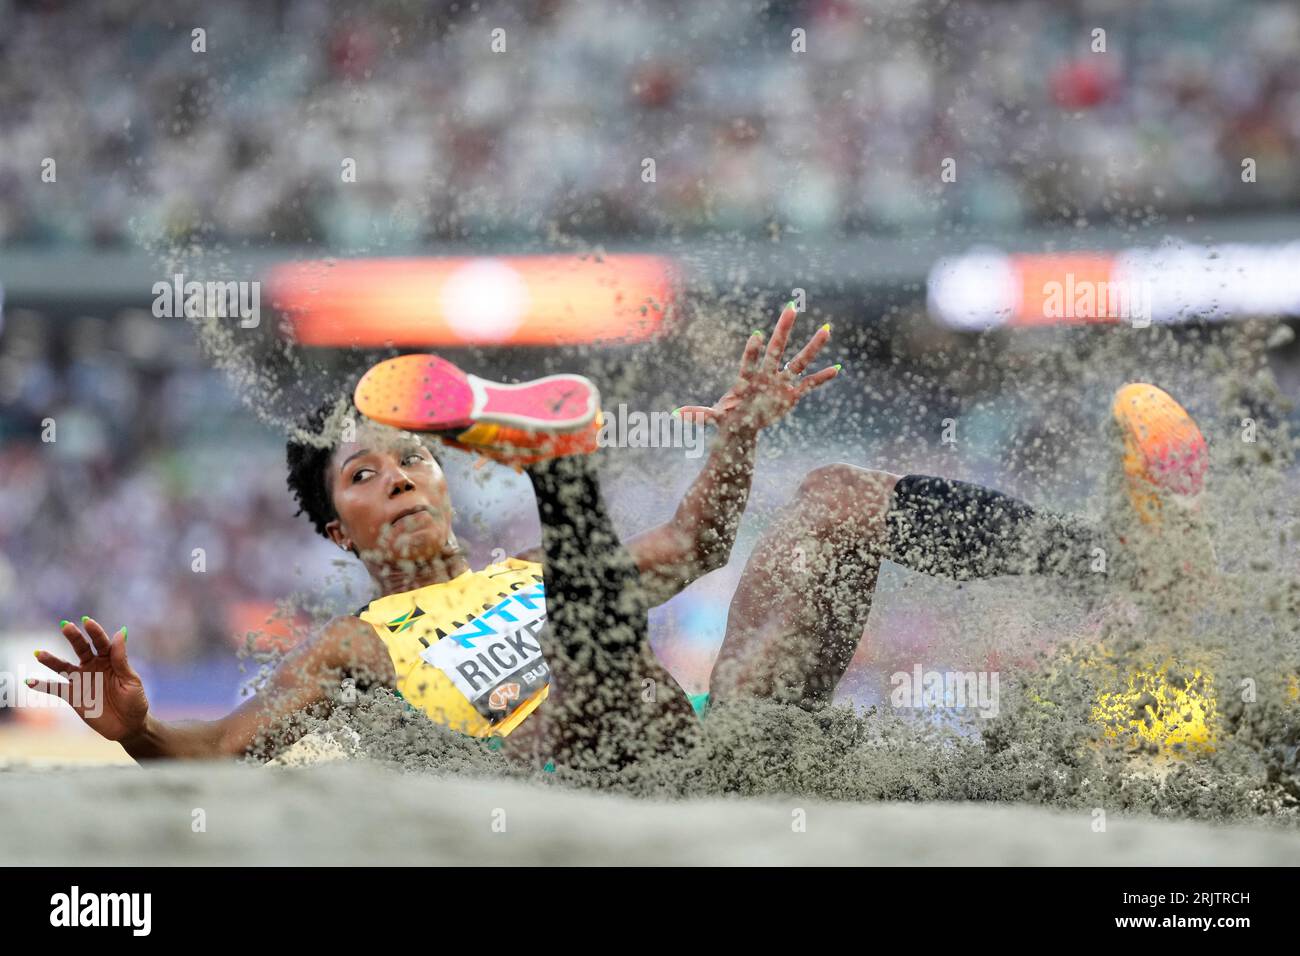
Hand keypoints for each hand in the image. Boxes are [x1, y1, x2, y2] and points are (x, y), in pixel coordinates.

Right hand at [30, 617, 149, 742]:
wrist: (128, 726)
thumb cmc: (135, 701)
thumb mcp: (131, 680)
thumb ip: (121, 659)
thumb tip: (120, 632)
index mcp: (110, 660)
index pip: (101, 643)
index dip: (95, 632)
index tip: (87, 621)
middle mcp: (93, 667)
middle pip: (81, 649)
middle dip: (74, 638)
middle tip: (65, 626)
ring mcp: (82, 681)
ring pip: (64, 667)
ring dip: (51, 661)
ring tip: (39, 654)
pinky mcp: (73, 696)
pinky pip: (55, 689)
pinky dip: (43, 686)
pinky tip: (31, 681)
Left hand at [675, 302, 838, 433]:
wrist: (743, 423)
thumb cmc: (728, 416)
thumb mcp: (715, 417)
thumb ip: (700, 415)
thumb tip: (677, 416)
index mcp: (747, 378)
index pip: (750, 360)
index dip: (752, 349)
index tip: (756, 336)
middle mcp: (766, 374)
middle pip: (777, 349)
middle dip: (784, 329)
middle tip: (791, 307)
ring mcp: (780, 382)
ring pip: (799, 361)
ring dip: (813, 347)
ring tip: (826, 330)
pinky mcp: (791, 394)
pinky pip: (809, 384)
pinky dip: (822, 378)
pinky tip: (837, 369)